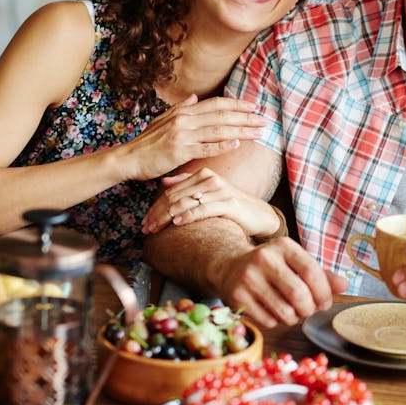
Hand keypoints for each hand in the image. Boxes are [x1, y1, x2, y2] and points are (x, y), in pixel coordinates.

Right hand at [118, 95, 265, 181]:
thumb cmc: (146, 143)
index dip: (236, 105)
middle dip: (245, 118)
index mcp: (183, 112)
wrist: (129, 158)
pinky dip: (222, 146)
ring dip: (241, 131)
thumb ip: (180, 108)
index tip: (253, 106)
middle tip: (264, 120)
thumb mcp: (162, 120)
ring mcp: (183, 135)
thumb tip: (194, 97)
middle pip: (221, 116)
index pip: (215, 104)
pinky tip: (237, 145)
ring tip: (258, 132)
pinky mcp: (180, 151)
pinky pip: (205, 148)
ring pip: (218, 130)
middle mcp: (184, 120)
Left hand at [141, 168, 281, 237]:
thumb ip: (187, 185)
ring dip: (167, 217)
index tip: (145, 222)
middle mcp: (210, 179)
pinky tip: (177, 223)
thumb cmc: (232, 206)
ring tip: (155, 229)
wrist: (260, 216)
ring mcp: (220, 190)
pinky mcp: (229, 203)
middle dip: (157, 214)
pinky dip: (188, 216)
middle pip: (175, 196)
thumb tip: (164, 182)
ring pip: (185, 202)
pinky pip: (203, 209)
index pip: (171, 191)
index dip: (155, 206)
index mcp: (203, 175)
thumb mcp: (209, 194)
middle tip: (145, 228)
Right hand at [209, 238, 346, 327]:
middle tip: (308, 311)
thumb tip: (345, 284)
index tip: (325, 303)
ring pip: (284, 312)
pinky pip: (268, 321)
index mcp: (283, 246)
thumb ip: (321, 275)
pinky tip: (272, 312)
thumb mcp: (294, 263)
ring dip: (294, 318)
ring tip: (291, 312)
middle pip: (298, 295)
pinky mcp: (236, 297)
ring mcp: (248, 278)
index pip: (311, 271)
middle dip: (309, 309)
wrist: (229, 266)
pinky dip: (276, 322)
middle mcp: (263, 258)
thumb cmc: (272, 267)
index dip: (323, 292)